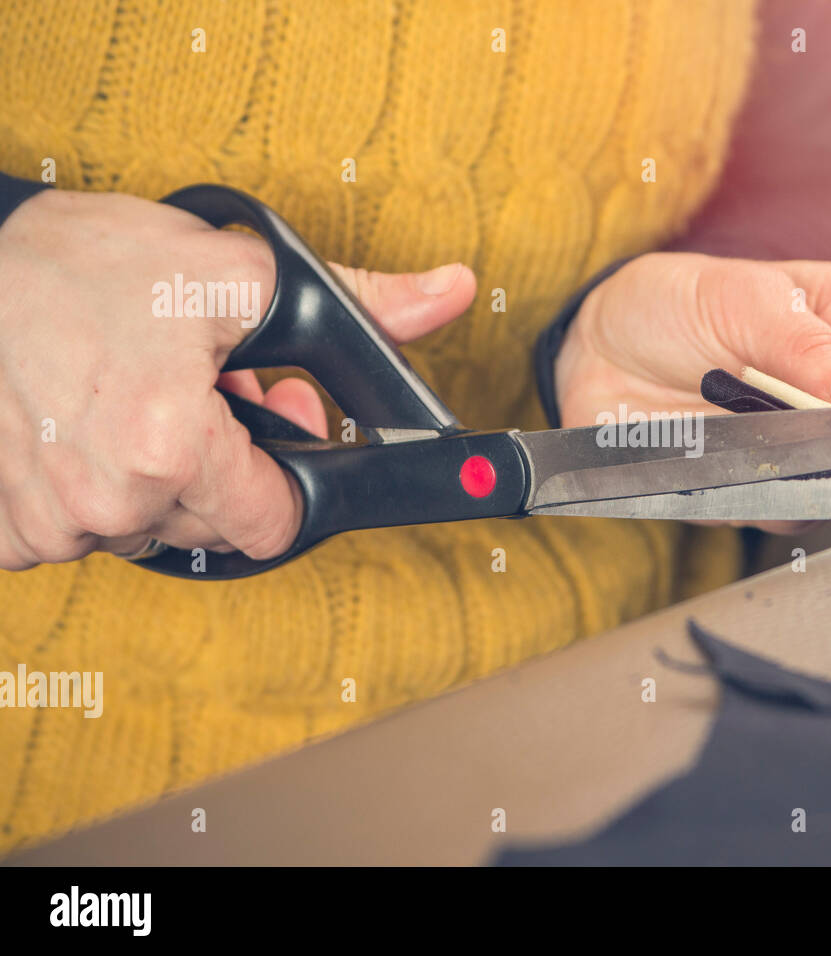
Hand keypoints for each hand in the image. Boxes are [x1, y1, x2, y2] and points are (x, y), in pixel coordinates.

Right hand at [0, 188, 474, 569]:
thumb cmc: (76, 266)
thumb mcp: (233, 271)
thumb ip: (357, 302)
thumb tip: (447, 294)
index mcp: (174, 450)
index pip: (275, 525)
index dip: (282, 476)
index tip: (263, 433)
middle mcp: (110, 501)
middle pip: (213, 525)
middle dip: (221, 465)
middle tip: (199, 396)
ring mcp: (48, 523)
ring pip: (145, 528)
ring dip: (152, 477)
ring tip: (134, 399)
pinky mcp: (1, 531)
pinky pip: (73, 532)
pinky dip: (86, 489)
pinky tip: (81, 426)